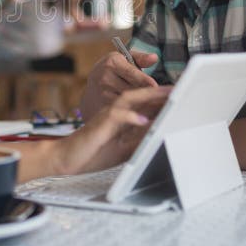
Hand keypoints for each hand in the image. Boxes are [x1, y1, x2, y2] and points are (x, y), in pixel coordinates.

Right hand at [52, 86, 170, 175]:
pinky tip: (142, 119)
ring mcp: (106, 116)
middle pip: (139, 96)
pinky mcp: (99, 125)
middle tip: (180, 88)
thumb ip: (139, 138)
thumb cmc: (92, 151)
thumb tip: (159, 132)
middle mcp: (114, 111)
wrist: (65, 157)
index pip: (144, 103)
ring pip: (128, 99)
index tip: (180, 95)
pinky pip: (115, 117)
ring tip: (165, 94)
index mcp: (121, 116)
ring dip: (147, 96)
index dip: (162, 98)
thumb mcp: (123, 148)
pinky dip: (129, 117)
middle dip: (160, 92)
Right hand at [80, 51, 159, 118]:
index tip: (155, 87)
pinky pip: (123, 111)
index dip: (145, 81)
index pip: (132, 72)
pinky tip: (145, 115)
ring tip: (158, 108)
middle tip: (164, 99)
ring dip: (143, 105)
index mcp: (112, 62)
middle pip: (131, 89)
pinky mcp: (103, 106)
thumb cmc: (113, 70)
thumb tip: (154, 57)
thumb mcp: (124, 59)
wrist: (92, 86)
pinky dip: (135, 113)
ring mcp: (103, 93)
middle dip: (148, 95)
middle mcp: (105, 77)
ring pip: (128, 102)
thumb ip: (141, 58)